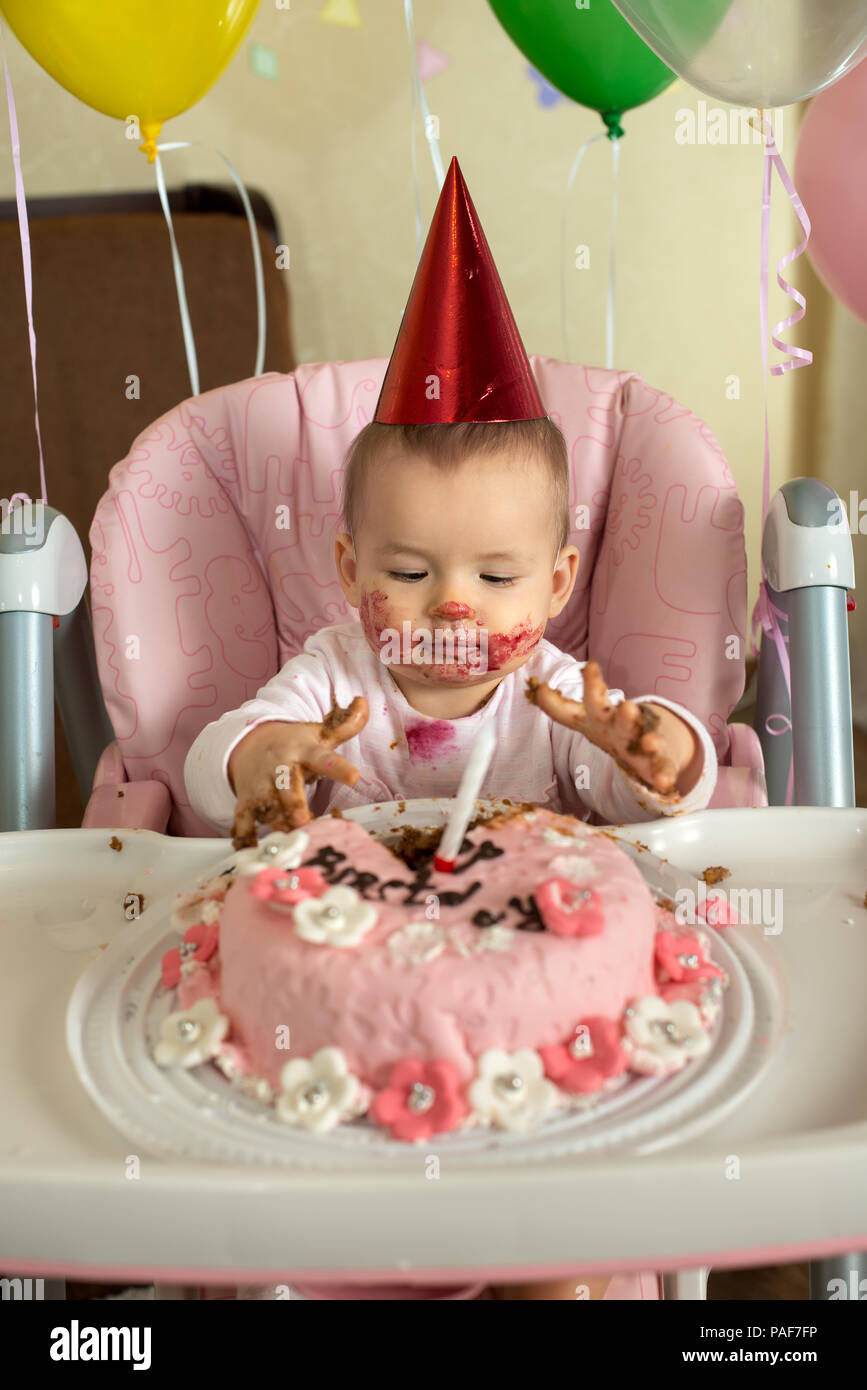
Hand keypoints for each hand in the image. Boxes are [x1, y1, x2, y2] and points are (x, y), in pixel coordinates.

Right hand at [228, 697, 368, 846]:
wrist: (249, 744)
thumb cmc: (293, 743)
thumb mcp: (318, 733)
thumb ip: (345, 725)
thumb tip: (364, 702)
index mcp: (303, 751)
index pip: (323, 757)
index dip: (339, 767)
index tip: (355, 777)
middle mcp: (281, 768)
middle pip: (287, 785)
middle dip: (294, 802)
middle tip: (303, 819)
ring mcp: (261, 786)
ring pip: (266, 806)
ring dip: (275, 822)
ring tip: (286, 839)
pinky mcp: (246, 801)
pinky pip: (242, 820)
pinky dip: (243, 836)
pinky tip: (247, 850)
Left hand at [529, 661, 695, 795]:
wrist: (651, 742)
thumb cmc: (610, 727)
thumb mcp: (584, 718)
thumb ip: (559, 707)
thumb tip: (537, 690)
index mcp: (604, 715)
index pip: (594, 698)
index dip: (592, 683)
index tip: (591, 666)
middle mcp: (624, 724)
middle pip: (622, 717)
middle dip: (626, 717)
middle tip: (627, 705)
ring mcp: (645, 742)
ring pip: (648, 740)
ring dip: (649, 741)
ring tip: (650, 743)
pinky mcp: (659, 763)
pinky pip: (662, 769)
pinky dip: (663, 776)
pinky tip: (663, 783)